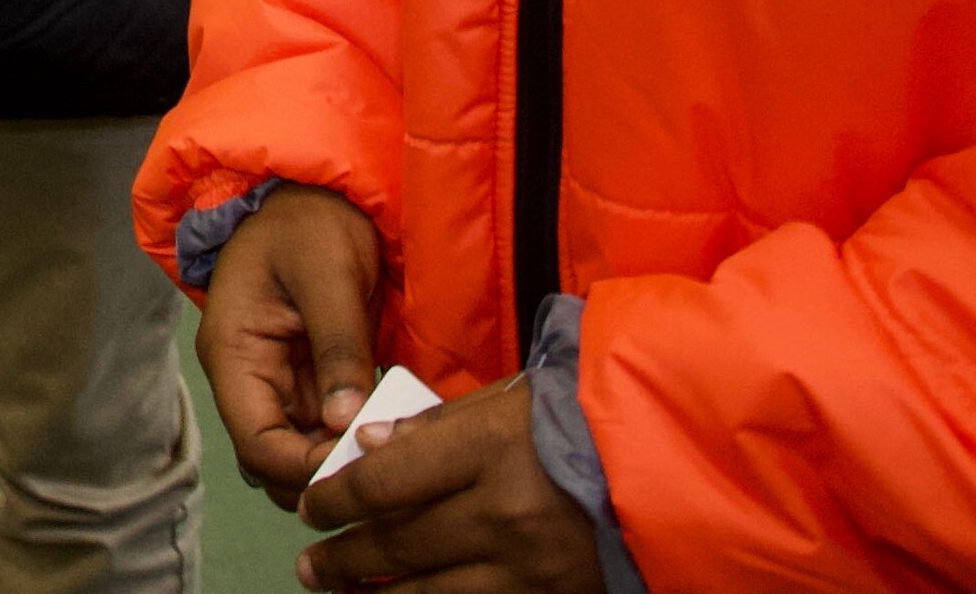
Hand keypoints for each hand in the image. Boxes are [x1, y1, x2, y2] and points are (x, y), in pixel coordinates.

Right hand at [202, 182, 387, 501]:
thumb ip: (338, 347)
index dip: (307, 469)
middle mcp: (249, 380)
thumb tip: (345, 423)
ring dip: (343, 463)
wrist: (315, 192)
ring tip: (395, 452)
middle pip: (276, 463)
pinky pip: (327, 432)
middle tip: (387, 465)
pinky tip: (394, 435)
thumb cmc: (310, 221)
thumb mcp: (328, 273)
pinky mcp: (311, 382)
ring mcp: (280, 384)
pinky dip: (356, 441)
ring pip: (302, 455)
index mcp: (233, 354)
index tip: (364, 464)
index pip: (258, 444)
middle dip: (327, 475)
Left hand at [297, 377, 603, 592]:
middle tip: (310, 564)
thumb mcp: (505, 401)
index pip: (384, 483)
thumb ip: (433, 427)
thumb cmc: (577, 421)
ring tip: (341, 590)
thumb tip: (367, 448)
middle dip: (344, 557)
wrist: (666, 464)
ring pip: (431, 592)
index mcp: (488, 450)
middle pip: (399, 544)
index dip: (335, 499)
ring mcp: (531, 566)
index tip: (309, 505)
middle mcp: (504, 514)